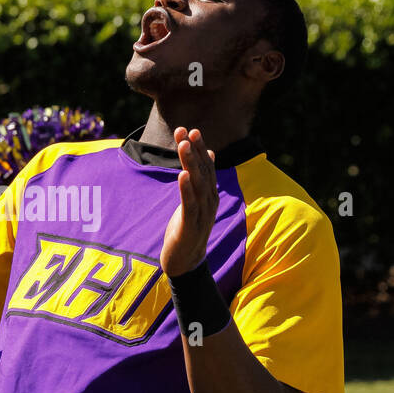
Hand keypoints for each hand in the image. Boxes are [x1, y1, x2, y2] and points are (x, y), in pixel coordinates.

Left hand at [160, 127, 217, 277]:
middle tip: (186, 131)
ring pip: (198, 185)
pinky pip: (190, 205)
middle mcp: (210, 201)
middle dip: (194, 151)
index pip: (206, 167)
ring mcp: (202, 214)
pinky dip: (186, 189)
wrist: (186, 262)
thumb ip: (201, 178)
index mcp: (210, 194)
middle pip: (203, 172)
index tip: (190, 130)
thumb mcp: (195, 200)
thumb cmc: (188, 228)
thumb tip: (208, 153)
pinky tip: (182, 175)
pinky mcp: (191, 226)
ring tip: (183, 146)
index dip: (199, 148)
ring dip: (190, 164)